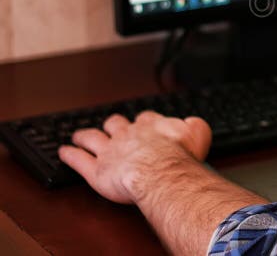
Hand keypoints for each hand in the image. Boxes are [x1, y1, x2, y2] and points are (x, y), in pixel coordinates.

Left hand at [58, 111, 211, 204]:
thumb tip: (193, 123)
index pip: (145, 118)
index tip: (143, 123)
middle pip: (116, 124)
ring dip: (84, 136)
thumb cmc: (179, 156)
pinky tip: (64, 152)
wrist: (162, 172)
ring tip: (79, 135)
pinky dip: (70, 155)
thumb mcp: (198, 134)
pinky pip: (79, 160)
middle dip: (112, 124)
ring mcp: (110, 151)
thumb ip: (195, 126)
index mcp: (152, 126)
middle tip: (110, 126)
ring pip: (92, 138)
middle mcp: (128, 135)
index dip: (143, 121)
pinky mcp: (96, 170)